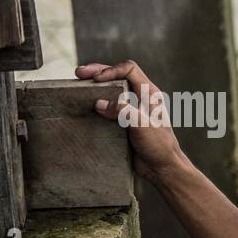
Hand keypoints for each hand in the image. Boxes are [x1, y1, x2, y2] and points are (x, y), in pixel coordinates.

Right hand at [75, 60, 185, 183]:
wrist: (162, 168)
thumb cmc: (159, 146)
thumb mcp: (142, 125)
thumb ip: (123, 111)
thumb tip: (99, 103)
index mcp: (149, 93)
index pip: (129, 69)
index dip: (111, 70)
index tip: (97, 79)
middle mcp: (140, 98)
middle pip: (117, 75)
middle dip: (98, 72)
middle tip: (79, 74)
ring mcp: (130, 109)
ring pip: (110, 90)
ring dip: (93, 86)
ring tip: (76, 85)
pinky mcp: (122, 121)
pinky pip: (106, 107)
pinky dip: (93, 102)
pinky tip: (82, 104)